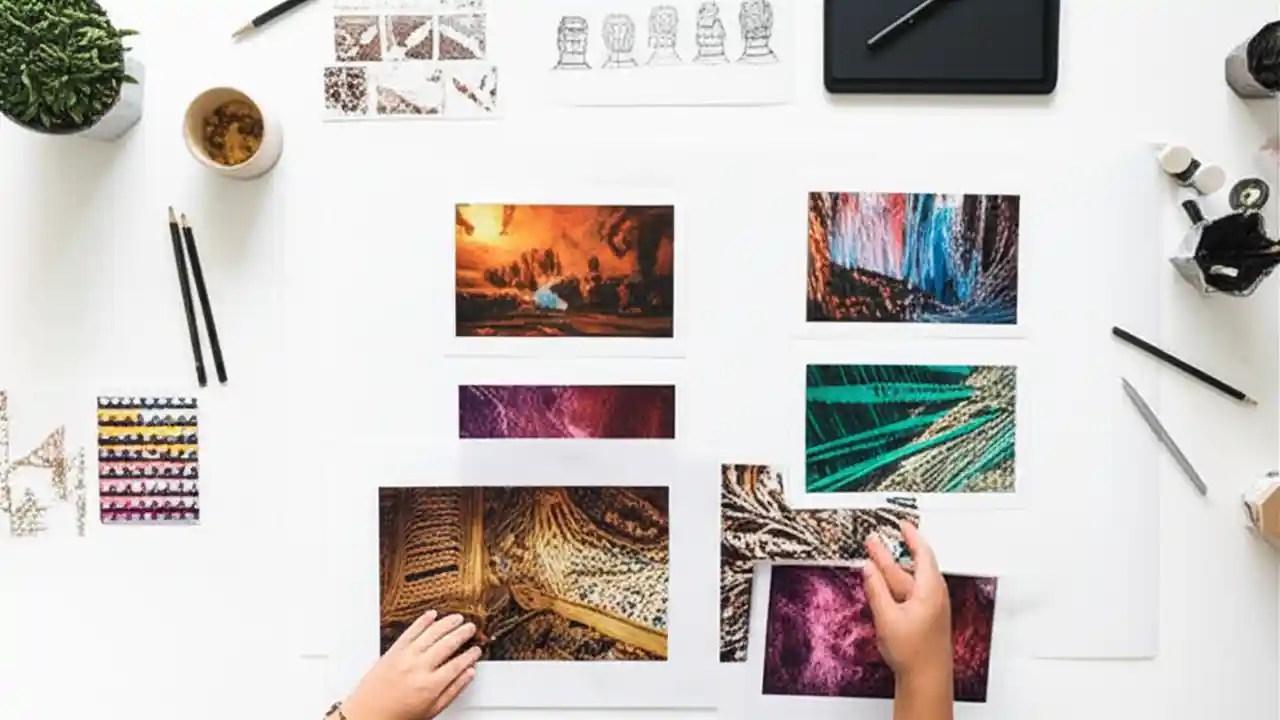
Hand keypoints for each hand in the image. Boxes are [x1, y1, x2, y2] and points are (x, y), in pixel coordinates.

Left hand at [343, 611, 481, 719]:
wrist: (367, 715)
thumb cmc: (397, 716)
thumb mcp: (431, 710)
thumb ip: (453, 691)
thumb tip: (468, 674)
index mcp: (431, 685)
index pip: (458, 664)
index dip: (470, 655)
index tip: (476, 650)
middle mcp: (419, 668)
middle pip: (447, 644)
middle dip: (462, 633)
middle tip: (470, 628)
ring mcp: (406, 656)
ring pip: (432, 633)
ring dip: (447, 623)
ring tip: (457, 618)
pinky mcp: (393, 650)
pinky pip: (411, 630)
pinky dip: (422, 620)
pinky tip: (431, 614)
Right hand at [862, 521, 951, 684]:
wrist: (927, 679)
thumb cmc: (914, 653)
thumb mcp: (887, 618)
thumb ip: (876, 590)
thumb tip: (868, 568)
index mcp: (929, 590)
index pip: (922, 553)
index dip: (912, 536)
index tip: (902, 524)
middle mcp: (933, 595)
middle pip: (913, 566)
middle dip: (894, 552)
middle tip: (876, 541)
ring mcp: (931, 606)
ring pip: (910, 580)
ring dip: (893, 568)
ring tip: (874, 559)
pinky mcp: (926, 617)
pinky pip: (910, 592)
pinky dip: (896, 584)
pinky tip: (884, 586)